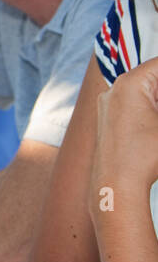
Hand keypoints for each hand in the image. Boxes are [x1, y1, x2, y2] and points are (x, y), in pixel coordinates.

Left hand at [95, 59, 157, 184]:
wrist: (116, 184)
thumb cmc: (144, 155)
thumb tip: (157, 103)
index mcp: (130, 83)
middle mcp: (114, 89)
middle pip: (154, 77)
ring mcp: (108, 103)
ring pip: (145, 91)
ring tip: (155, 122)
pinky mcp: (109, 117)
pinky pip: (136, 104)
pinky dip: (151, 107)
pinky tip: (154, 122)